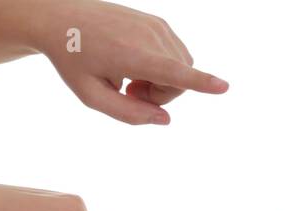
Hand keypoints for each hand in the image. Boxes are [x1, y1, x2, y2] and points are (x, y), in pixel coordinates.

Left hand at [32, 0, 227, 124]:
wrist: (60, 17)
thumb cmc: (73, 60)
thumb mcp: (91, 96)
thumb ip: (129, 114)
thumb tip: (165, 118)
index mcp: (131, 56)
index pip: (174, 73)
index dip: (201, 82)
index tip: (224, 87)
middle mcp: (150, 37)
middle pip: (178, 83)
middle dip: (160, 96)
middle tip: (130, 92)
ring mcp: (157, 27)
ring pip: (181, 69)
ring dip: (162, 81)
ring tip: (131, 77)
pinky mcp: (158, 23)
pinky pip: (176, 56)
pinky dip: (162, 66)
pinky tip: (135, 63)